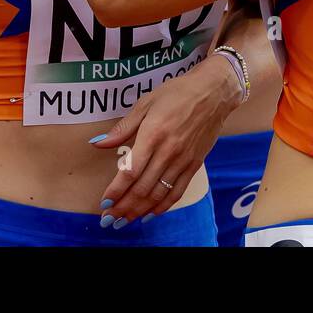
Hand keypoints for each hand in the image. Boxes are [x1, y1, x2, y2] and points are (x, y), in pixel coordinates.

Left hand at [92, 54, 242, 222]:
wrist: (213, 92)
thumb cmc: (177, 93)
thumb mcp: (146, 103)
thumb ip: (123, 128)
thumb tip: (98, 143)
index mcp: (153, 134)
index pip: (130, 171)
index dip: (116, 190)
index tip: (104, 201)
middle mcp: (168, 151)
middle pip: (142, 188)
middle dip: (123, 206)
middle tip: (109, 218)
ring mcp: (183, 160)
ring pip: (158, 194)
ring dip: (139, 210)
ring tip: (124, 220)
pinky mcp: (194, 165)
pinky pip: (177, 191)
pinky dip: (163, 206)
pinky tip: (151, 214)